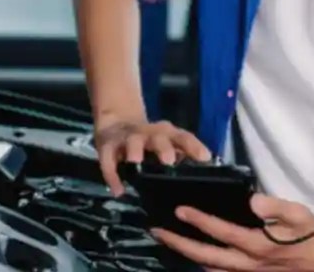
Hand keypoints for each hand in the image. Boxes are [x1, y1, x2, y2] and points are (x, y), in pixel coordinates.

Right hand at [93, 118, 211, 195]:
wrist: (117, 123)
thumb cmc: (150, 141)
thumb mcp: (166, 144)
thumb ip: (181, 156)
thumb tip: (203, 175)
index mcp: (167, 134)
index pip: (183, 137)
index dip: (194, 146)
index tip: (204, 158)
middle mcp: (149, 133)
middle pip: (159, 137)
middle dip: (164, 147)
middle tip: (169, 160)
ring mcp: (128, 138)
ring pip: (133, 142)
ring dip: (135, 151)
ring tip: (135, 162)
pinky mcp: (108, 146)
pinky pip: (109, 160)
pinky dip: (112, 175)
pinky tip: (118, 190)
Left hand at [153, 194, 313, 271]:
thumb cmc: (312, 234)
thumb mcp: (299, 214)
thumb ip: (276, 207)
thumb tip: (252, 200)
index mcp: (258, 245)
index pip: (221, 232)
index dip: (199, 221)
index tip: (180, 210)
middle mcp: (249, 264)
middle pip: (206, 257)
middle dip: (180, 245)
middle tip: (158, 232)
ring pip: (211, 270)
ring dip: (189, 258)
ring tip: (170, 245)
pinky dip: (206, 267)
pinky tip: (196, 258)